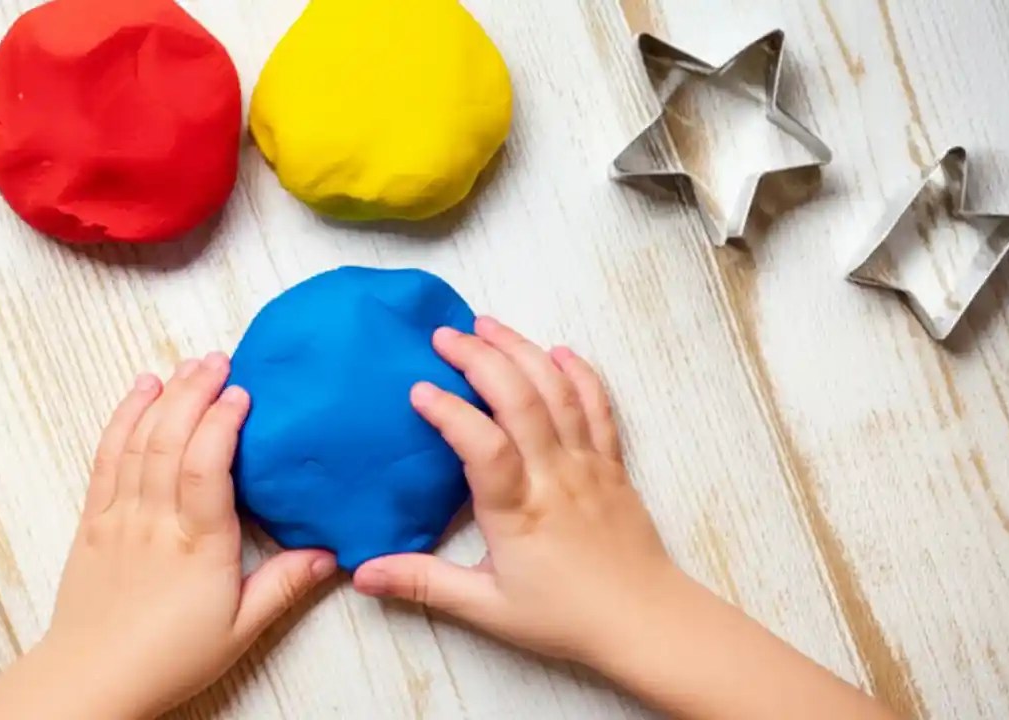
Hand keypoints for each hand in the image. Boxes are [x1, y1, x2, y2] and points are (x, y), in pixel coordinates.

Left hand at [0, 354, 336, 719]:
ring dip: (163, 395)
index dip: (222, 421)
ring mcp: (119, 515)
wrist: (92, 679)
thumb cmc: (168, 658)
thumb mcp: (240, 630)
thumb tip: (327, 553)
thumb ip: (283, 586)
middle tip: (219, 359)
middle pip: (170, 437)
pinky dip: (122, 417)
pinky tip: (139, 392)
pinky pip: (107, 456)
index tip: (243, 393)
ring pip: (138, 439)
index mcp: (197, 544)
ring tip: (187, 365)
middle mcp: (155, 520)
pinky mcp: (94, 519)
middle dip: (195, 390)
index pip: (206, 465)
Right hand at [352, 316, 672, 667]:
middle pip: (520, 398)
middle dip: (481, 357)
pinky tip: (559, 351)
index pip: (482, 445)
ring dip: (522, 350)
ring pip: (558, 390)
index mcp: (519, 510)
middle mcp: (555, 475)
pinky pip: (598, 405)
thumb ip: (424, 583)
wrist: (646, 622)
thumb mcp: (487, 608)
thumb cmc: (567, 617)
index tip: (419, 390)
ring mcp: (588, 463)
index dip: (450, 412)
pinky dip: (579, 372)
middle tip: (445, 335)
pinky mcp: (611, 463)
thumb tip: (362, 574)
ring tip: (488, 325)